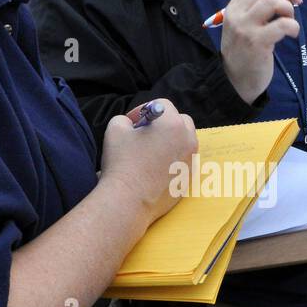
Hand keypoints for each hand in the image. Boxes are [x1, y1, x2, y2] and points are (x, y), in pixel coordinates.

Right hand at [100, 99, 197, 224]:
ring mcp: (191, 161)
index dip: (144, 109)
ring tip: (149, 152)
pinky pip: (182, 162)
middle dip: (163, 123)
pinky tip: (153, 169)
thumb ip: (125, 119)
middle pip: (180, 121)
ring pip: (184, 142)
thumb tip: (132, 124)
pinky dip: (172, 160)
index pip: (163, 104)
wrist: (129, 201)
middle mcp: (188, 140)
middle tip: (144, 134)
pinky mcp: (188, 179)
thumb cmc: (122, 163)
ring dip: (169, 141)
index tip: (132, 122)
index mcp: (173, 124)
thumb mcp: (115, 129)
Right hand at [219, 0, 301, 103]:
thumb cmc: (243, 54)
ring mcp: (246, 28)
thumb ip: (251, 8)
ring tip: (291, 21)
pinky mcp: (257, 43)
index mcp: (232, 8)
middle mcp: (237, 15)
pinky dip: (293, 27)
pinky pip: (282, 24)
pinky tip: (292, 34)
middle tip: (297, 1)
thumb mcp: (241, 27)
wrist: (235, 82)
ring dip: (289, 8)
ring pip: (273, 1)